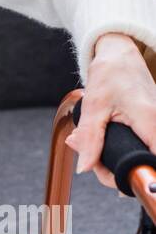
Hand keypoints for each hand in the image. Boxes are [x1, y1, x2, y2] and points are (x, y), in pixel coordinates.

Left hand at [65, 33, 155, 188]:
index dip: (137, 177)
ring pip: (142, 156)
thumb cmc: (110, 72)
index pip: (153, 162)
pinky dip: (121, 149)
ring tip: (93, 152)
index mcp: (150, 121)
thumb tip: (85, 168)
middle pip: (146, 163)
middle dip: (118, 172)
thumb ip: (91, 138)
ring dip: (116, 160)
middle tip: (93, 165)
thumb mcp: (94, 105)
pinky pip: (141, 146)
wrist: (120, 52)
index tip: (116, 181)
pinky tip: (103, 144)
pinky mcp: (153, 124)